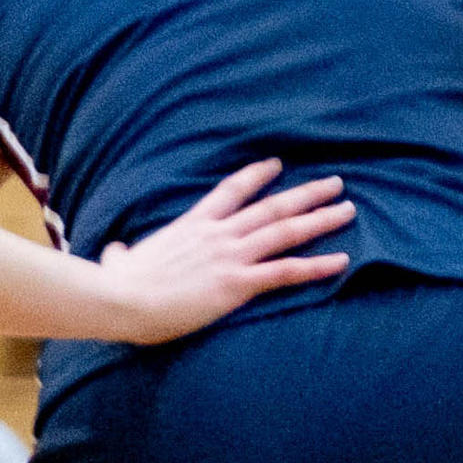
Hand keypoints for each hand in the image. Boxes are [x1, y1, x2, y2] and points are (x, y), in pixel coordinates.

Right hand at [89, 159, 353, 342]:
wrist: (119, 298)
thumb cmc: (117, 285)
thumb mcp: (120, 261)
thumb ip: (123, 253)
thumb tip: (114, 252)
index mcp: (192, 226)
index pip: (230, 192)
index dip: (256, 176)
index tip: (277, 164)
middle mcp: (217, 234)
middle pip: (271, 207)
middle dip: (306, 194)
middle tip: (336, 183)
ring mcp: (229, 256)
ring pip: (285, 231)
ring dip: (321, 219)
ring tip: (348, 210)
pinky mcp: (236, 282)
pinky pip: (286, 271)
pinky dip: (317, 265)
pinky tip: (342, 260)